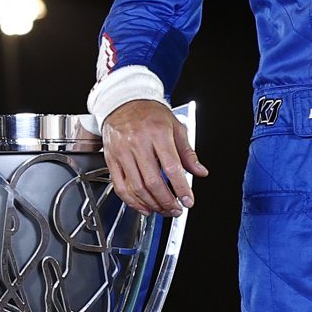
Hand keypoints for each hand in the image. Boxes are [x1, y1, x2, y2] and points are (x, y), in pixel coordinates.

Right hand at [101, 99, 208, 214]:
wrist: (122, 102)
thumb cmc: (149, 113)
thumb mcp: (175, 126)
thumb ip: (187, 152)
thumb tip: (200, 171)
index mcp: (158, 133)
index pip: (172, 167)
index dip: (181, 188)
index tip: (188, 201)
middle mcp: (138, 143)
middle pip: (153, 182)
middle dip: (167, 201)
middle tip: (176, 209)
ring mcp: (122, 152)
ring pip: (137, 187)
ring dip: (152, 204)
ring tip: (163, 210)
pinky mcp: (111, 159)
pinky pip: (120, 187)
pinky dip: (133, 202)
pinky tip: (144, 207)